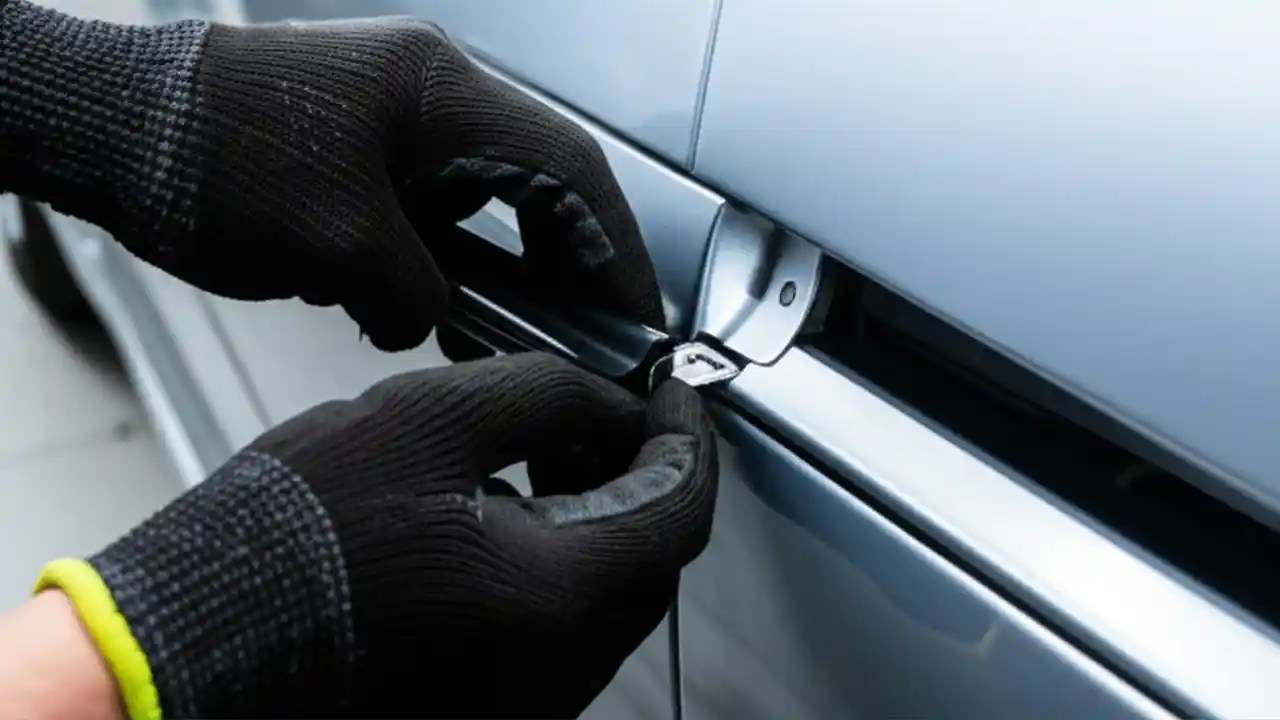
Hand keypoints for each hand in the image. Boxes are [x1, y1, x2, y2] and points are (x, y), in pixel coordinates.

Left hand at [1, 4, 664, 349]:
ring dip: (500, 269)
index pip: (569, 171)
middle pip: (538, 185)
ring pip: (484, 204)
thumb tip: (438, 320)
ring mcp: (396, 122)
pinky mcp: (361, 152)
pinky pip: (431, 211)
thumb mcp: (336, 248)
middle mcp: (430, 97)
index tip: (640, 310)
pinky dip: (442, 263)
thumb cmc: (207, 156)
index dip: (615, 248)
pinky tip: (428, 312)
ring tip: (519, 334)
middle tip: (594, 332)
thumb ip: (416, 294)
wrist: (111, 128)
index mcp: (442, 95)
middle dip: (567, 264)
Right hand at [35, 353, 716, 717]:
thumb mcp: (426, 420)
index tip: (673, 394)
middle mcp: (558, 671)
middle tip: (608, 416)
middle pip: (654, 560)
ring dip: (603, 520)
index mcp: (557, 599)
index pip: (681, 511)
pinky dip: (559, 565)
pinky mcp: (487, 708)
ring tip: (550, 456)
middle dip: (646, 477)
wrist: (192, 642)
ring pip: (608, 598)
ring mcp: (525, 701)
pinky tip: (506, 517)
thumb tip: (615, 402)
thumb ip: (546, 396)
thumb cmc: (294, 538)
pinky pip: (558, 631)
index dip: (688, 438)